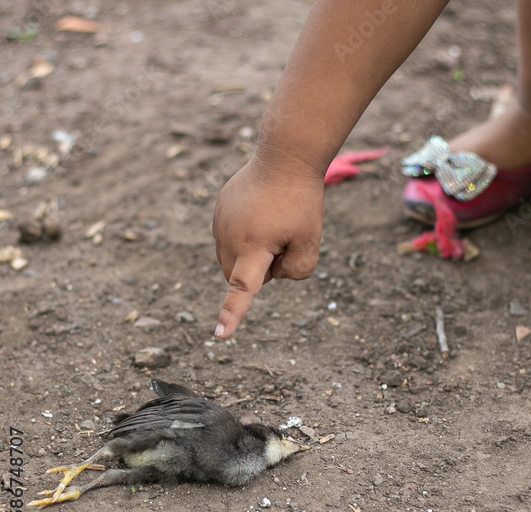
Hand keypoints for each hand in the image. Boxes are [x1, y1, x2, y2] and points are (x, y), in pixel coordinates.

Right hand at [212, 156, 324, 337]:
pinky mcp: (219, 210)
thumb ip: (297, 271)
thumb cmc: (301, 201)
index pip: (242, 289)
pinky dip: (247, 236)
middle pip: (238, 276)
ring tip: (274, 223)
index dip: (232, 314)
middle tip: (285, 241)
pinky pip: (230, 237)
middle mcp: (228, 237)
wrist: (285, 157)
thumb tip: (271, 275)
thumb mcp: (311, 241)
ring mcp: (219, 222)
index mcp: (252, 247)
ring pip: (233, 258)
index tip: (219, 335)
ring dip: (253, 253)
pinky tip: (264, 212)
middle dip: (261, 270)